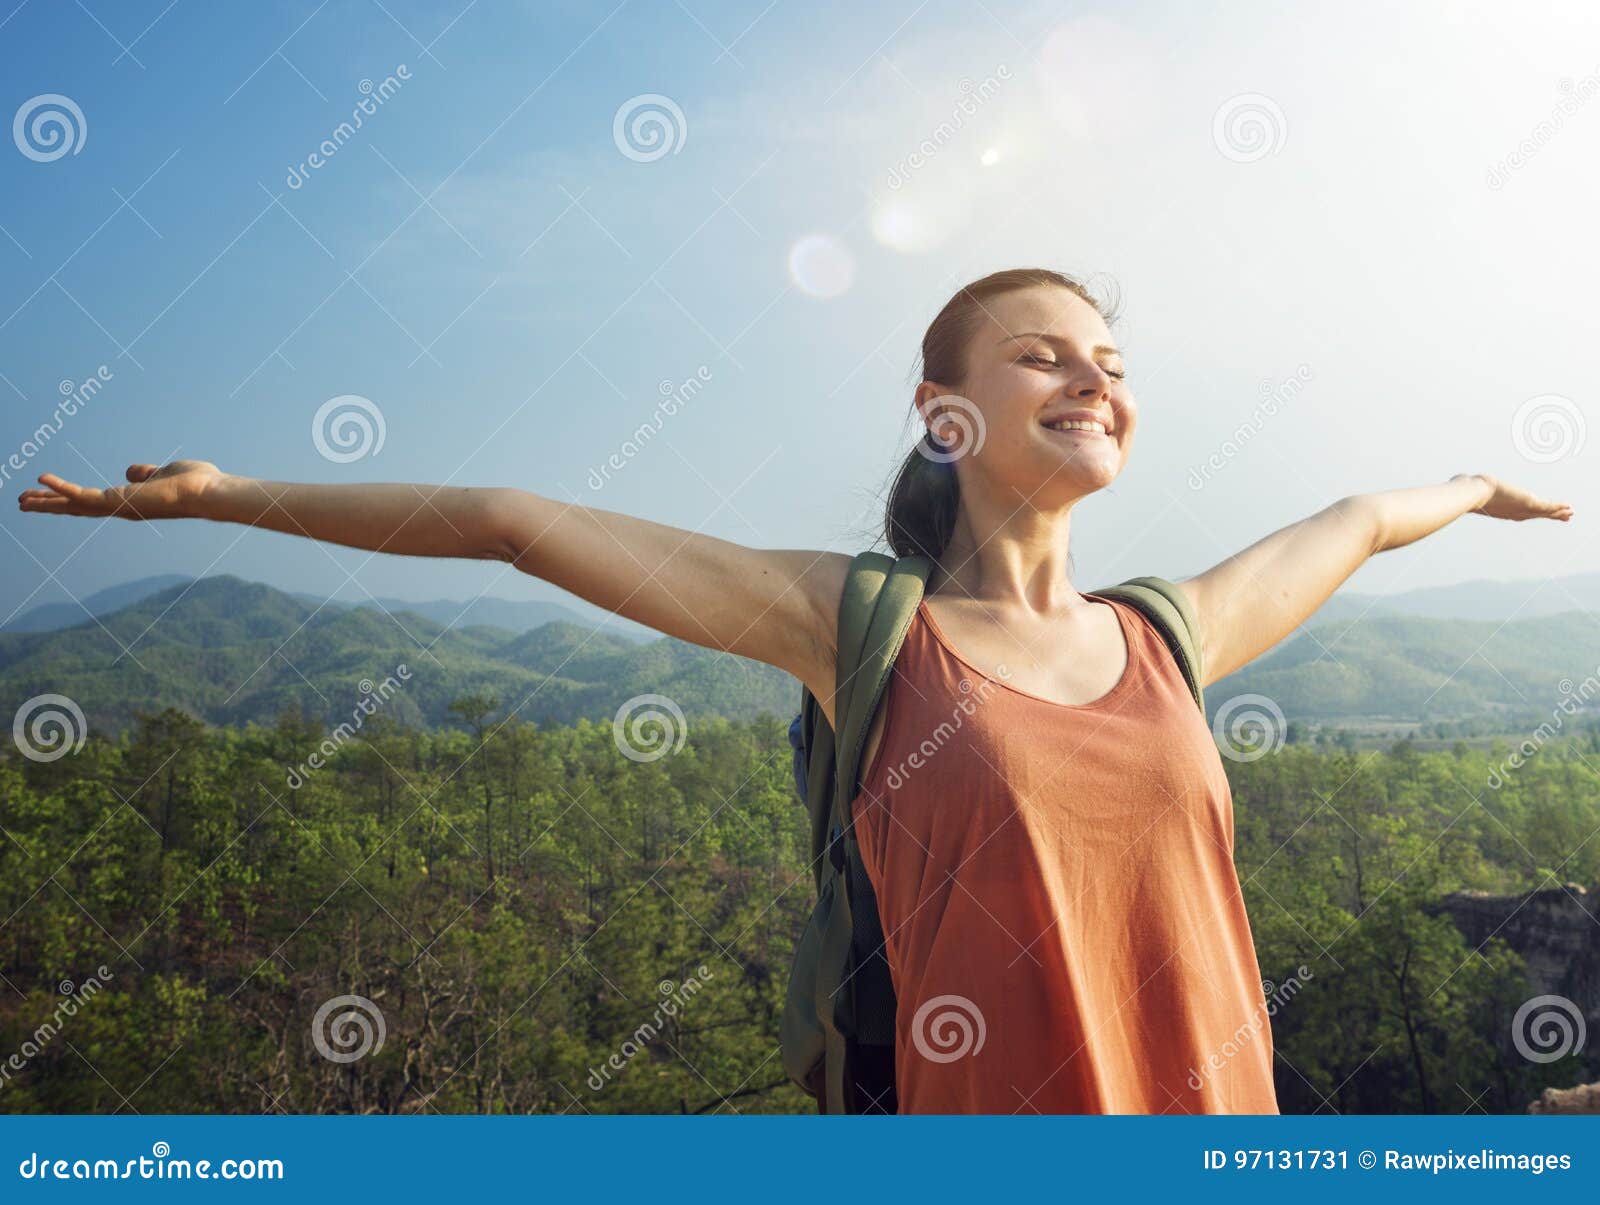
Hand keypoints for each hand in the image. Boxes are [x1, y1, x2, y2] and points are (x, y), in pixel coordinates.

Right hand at [17, 460, 225, 520]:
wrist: (208, 493)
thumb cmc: (196, 484)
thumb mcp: (163, 473)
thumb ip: (144, 474)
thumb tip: (131, 471)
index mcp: (130, 501)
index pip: (92, 501)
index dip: (69, 497)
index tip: (48, 493)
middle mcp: (121, 508)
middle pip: (76, 507)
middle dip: (49, 505)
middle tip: (23, 502)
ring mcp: (118, 507)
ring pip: (72, 505)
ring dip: (45, 501)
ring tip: (20, 500)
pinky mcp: (118, 502)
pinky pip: (81, 495)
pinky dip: (61, 487)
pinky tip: (40, 479)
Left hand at [1456, 473, 1573, 521]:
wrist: (1472, 493)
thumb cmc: (1466, 490)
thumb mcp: (1470, 487)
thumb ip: (1466, 484)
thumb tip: (1458, 479)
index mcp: (1502, 509)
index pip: (1521, 513)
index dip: (1533, 513)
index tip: (1541, 513)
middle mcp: (1512, 512)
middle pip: (1536, 515)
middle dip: (1550, 515)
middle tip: (1565, 517)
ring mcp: (1520, 509)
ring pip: (1544, 512)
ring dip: (1557, 512)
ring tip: (1570, 513)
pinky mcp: (1527, 503)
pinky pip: (1547, 507)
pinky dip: (1558, 507)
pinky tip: (1568, 508)